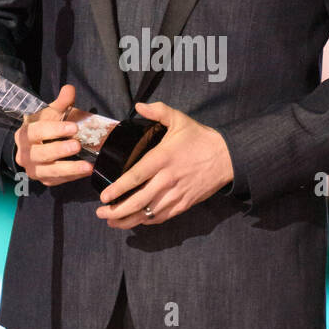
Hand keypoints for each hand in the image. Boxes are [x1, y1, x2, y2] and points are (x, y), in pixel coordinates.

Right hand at [14, 84, 94, 186]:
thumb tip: (70, 89)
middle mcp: (24, 154)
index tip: (74, 127)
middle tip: (77, 145)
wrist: (36, 147)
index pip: (37, 131)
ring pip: (48, 171)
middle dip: (60, 150)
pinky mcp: (44, 181)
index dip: (55, 130)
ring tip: (86, 165)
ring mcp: (33, 170)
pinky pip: (57, 181)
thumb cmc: (45, 127)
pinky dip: (72, 177)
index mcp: (24, 134)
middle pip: (41, 153)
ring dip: (69, 168)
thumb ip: (61, 103)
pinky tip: (86, 171)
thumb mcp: (51, 113)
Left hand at [94, 99, 234, 228]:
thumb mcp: (180, 119)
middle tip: (101, 213)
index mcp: (163, 158)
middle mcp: (168, 179)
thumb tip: (139, 106)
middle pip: (139, 200)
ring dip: (129, 220)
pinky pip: (163, 216)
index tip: (104, 196)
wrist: (227, 157)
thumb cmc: (200, 138)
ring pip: (149, 213)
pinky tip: (136, 221)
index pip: (135, 177)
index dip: (118, 189)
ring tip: (112, 222)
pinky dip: (148, 221)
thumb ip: (158, 111)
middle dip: (117, 210)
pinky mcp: (185, 203)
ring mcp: (177, 193)